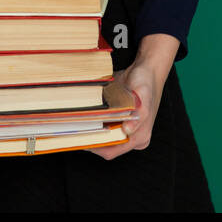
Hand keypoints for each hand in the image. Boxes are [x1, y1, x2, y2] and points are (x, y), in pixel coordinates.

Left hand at [86, 33, 178, 159]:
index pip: (113, 151)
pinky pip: (103, 125)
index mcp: (140, 136)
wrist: (146, 70)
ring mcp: (124, 128)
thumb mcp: (143, 97)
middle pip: (106, 145)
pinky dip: (94, 122)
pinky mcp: (118, 119)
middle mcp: (132, 136)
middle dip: (91, 138)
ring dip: (91, 130)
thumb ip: (138, 115)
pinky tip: (85, 115)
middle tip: (75, 129)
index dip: (96, 147)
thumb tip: (128, 130)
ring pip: (103, 136)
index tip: (81, 138)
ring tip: (77, 122)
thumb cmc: (146, 83)